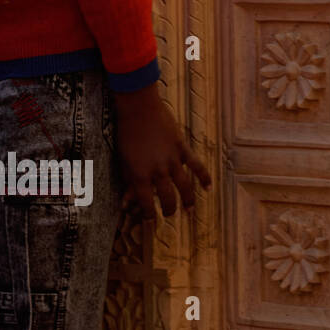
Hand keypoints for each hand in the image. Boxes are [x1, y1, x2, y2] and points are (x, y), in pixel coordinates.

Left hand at [113, 83, 211, 219]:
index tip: (150, 221)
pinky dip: (203, 177)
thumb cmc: (126, 133)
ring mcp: (172, 160)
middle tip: (169, 215)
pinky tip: (207, 188)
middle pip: (167, 197)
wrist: (139, 108)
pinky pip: (196, 165)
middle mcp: (158, 171)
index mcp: (139, 175)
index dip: (148, 214)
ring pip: (184, 186)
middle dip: (168, 209)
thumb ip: (127, 180)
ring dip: (187, 200)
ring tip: (188, 210)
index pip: (146, 202)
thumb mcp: (122, 159)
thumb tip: (126, 201)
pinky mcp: (182, 148)